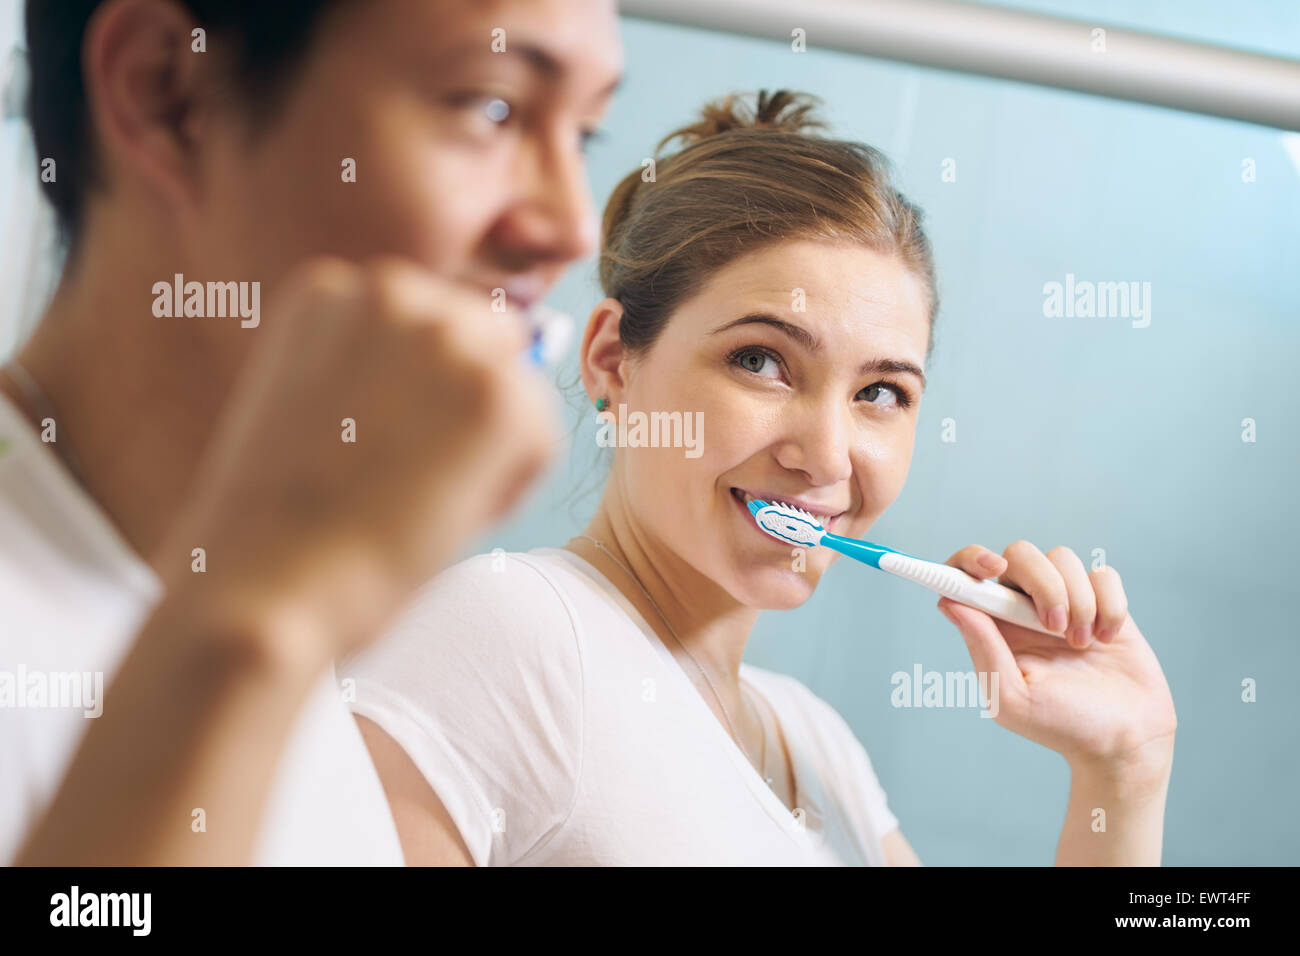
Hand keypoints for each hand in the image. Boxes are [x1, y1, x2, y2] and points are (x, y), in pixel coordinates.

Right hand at [155, 256, 559, 663]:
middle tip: (405, 480)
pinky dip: (508, 487)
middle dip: (464, 406)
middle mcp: (390, 290)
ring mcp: (448, 336)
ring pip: (515, 388)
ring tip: (415, 498)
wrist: (260, 584)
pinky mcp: (497, 392)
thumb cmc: (275, 522)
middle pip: (483, 339)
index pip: (424, 324)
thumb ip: (372, 371)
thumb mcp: (307, 406)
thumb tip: (459, 377)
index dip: (415, 397)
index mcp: (331, 289)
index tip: (369, 450)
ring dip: (487, 448)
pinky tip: (438, 515)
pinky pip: (540, 439)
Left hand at [937, 541, 1175, 779]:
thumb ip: (982, 647)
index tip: (992, 568)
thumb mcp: (1011, 697)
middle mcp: (1025, 606)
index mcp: (994, 624)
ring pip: (1063, 558)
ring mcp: (1066, 599)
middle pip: (1020, 554)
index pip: (968, 572)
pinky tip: (1108, 638)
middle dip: (1042, 584)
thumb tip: (949, 602)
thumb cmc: (1061, 725)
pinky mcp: (1105, 601)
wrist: (1124, 740)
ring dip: (1078, 601)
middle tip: (1055, 628)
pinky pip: (1103, 574)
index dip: (972, 559)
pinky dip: (1109, 605)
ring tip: (1082, 644)